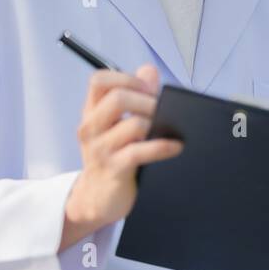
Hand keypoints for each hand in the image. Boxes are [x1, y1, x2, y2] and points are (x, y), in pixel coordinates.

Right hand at [59, 63, 182, 250]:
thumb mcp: (117, 124)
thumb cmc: (113, 156)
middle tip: (163, 110)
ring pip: (134, 124)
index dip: (127, 78)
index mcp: (92, 112)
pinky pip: (141, 152)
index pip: (99, 80)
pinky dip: (163, 147)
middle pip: (118, 98)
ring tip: (171, 128)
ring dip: (158, 123)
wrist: (97, 199)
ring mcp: (101, 150)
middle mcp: (91, 128)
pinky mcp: (114, 169)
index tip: (146, 88)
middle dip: (147, 100)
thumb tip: (149, 70)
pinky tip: (176, 146)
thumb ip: (133, 95)